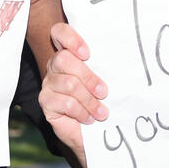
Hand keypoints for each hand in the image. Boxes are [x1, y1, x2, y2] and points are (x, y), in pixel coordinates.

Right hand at [37, 22, 109, 167]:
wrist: (94, 134)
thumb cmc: (101, 102)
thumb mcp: (106, 81)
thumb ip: (105, 66)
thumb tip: (122, 57)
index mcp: (69, 54)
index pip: (59, 33)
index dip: (70, 38)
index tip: (87, 54)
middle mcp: (55, 66)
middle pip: (64, 59)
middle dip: (88, 77)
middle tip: (103, 92)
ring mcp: (48, 84)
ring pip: (68, 83)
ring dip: (89, 100)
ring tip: (101, 112)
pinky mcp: (46, 102)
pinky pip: (64, 103)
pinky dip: (81, 112)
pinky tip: (89, 118)